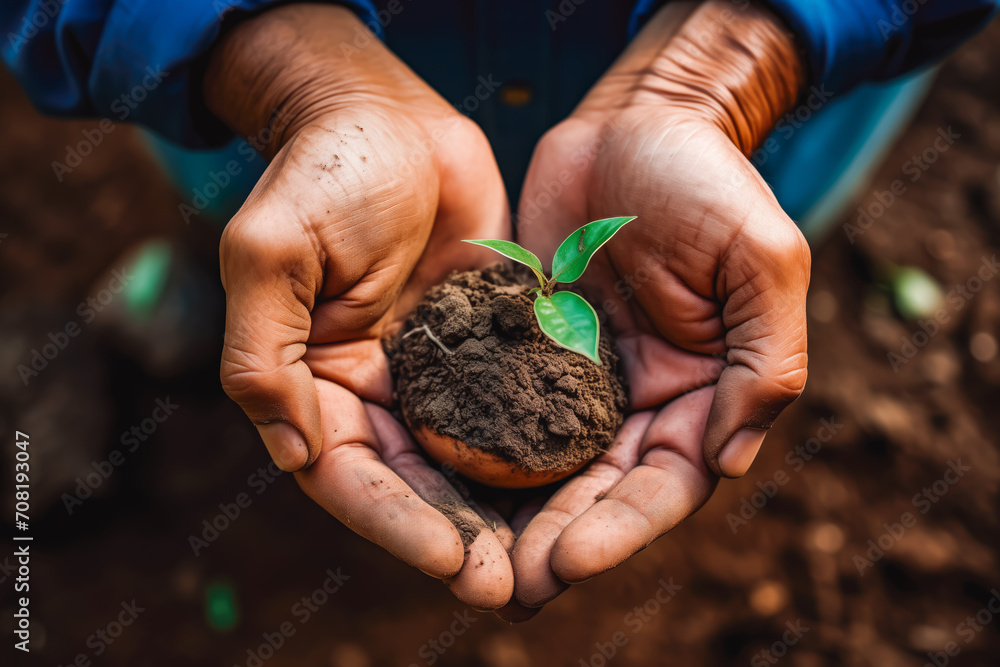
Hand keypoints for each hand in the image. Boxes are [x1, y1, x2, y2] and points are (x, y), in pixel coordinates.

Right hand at [205, 4, 514, 607]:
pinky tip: (580, 479)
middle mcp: (375, 392)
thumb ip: (263, 350)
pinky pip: (512, 406)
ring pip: (467, 461)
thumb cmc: (322, 172)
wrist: (390, 116)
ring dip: (504, 512)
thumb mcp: (271, 251)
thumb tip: (292, 449)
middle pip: (414, 486)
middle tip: (513, 587)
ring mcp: (434, 374)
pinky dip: (538, 446)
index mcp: (314, 384)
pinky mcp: (484, 347)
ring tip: (551, 560)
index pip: (350, 476)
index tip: (454, 562)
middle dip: (460, 540)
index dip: (398, 524)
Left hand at [507, 0, 809, 614]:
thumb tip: (729, 461)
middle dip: (557, 540)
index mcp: (702, 394)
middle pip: (598, 490)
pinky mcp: (529, 345)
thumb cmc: (711, 182)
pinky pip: (498, 402)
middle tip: (507, 586)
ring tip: (463, 559)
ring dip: (509, 513)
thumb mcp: (762, 263)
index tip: (571, 558)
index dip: (623, 527)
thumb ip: (765, 363)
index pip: (665, 482)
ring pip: (543, 463)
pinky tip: (432, 477)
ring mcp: (579, 377)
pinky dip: (473, 443)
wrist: (639, 120)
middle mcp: (638, 399)